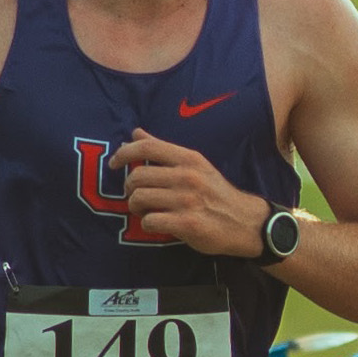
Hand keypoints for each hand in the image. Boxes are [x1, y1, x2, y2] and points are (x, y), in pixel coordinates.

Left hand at [108, 128, 266, 257]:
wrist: (244, 222)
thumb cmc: (215, 192)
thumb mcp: (195, 165)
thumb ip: (163, 149)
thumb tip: (136, 132)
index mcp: (189, 159)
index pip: (147, 147)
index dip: (124, 153)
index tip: (113, 163)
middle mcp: (187, 177)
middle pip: (137, 176)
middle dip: (129, 188)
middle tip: (135, 195)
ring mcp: (187, 201)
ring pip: (139, 199)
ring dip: (135, 207)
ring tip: (144, 210)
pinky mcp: (187, 224)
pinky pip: (149, 221)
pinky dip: (147, 223)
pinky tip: (156, 223)